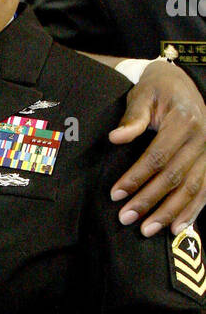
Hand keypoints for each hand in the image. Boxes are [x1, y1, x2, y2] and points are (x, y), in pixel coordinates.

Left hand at [108, 61, 205, 234]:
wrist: (185, 83)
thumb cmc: (159, 90)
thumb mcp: (144, 94)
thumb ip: (132, 117)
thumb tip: (116, 138)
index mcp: (184, 122)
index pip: (157, 156)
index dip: (136, 177)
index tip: (116, 194)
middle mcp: (202, 139)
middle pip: (174, 177)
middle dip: (149, 200)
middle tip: (126, 218)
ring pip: (192, 189)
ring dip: (169, 213)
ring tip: (147, 230)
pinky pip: (205, 191)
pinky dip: (192, 212)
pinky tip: (177, 228)